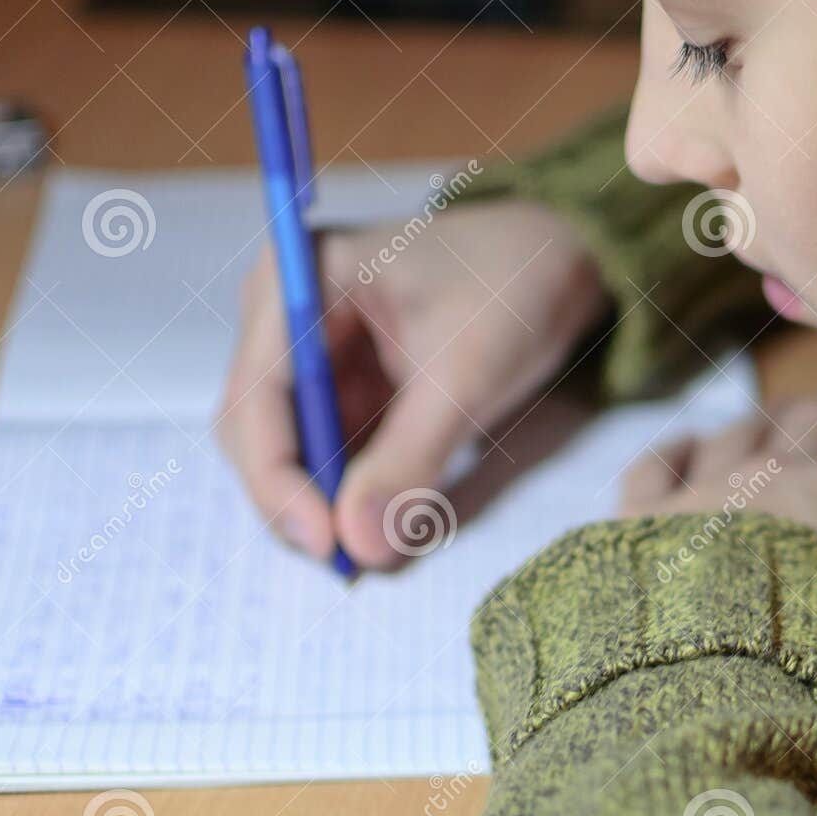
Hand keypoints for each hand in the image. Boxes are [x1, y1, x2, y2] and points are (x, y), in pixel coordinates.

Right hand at [220, 197, 608, 568]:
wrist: (563, 256)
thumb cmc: (514, 284)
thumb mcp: (467, 372)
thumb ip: (410, 457)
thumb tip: (359, 547)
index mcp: (295, 285)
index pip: (253, 401)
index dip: (276, 481)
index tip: (325, 542)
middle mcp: (287, 322)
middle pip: (260, 437)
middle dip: (302, 502)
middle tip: (358, 559)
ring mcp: (315, 361)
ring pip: (296, 459)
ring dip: (333, 508)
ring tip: (389, 541)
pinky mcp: (349, 393)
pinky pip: (338, 461)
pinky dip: (363, 497)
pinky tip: (401, 519)